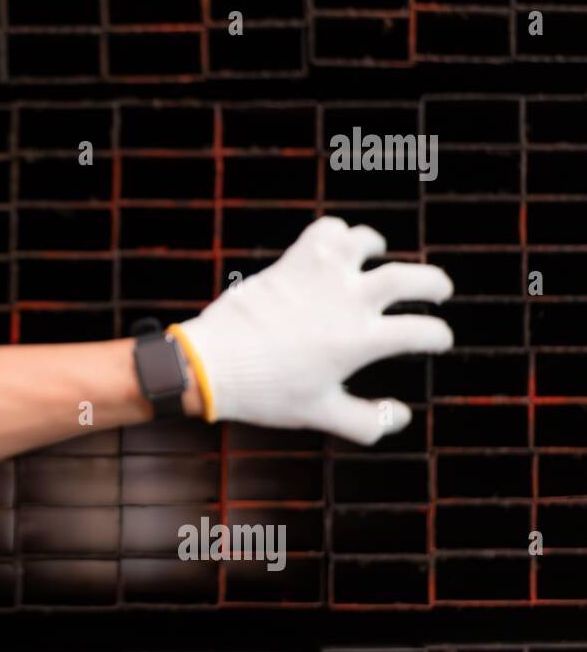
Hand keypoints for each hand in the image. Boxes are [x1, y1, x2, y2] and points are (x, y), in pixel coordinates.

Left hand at [170, 216, 453, 444]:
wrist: (213, 364)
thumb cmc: (266, 392)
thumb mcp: (320, 413)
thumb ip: (367, 420)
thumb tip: (403, 417)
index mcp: (360, 341)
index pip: (420, 332)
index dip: (438, 336)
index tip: (438, 339)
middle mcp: (346, 302)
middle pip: (409, 277)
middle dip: (434, 282)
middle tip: (440, 289)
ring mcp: (319, 277)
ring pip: (365, 242)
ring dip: (380, 248)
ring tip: (379, 255)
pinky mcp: (292, 261)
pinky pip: (324, 231)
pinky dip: (337, 232)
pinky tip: (336, 245)